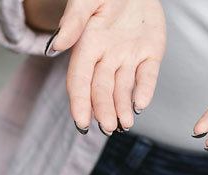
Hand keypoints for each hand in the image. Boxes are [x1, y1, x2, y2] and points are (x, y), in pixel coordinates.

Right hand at [46, 0, 165, 134]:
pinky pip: (147, 76)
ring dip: (122, 108)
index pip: (80, 80)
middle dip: (103, 110)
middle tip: (108, 128)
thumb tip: (56, 46)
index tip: (81, 122)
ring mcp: (128, 56)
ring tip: (124, 125)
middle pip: (101, 89)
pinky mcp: (150, 53)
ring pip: (123, 89)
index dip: (80, 102)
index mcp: (87, 45)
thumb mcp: (87, 0)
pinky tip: (140, 105)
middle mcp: (106, 56)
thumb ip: (74, 21)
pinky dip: (144, 90)